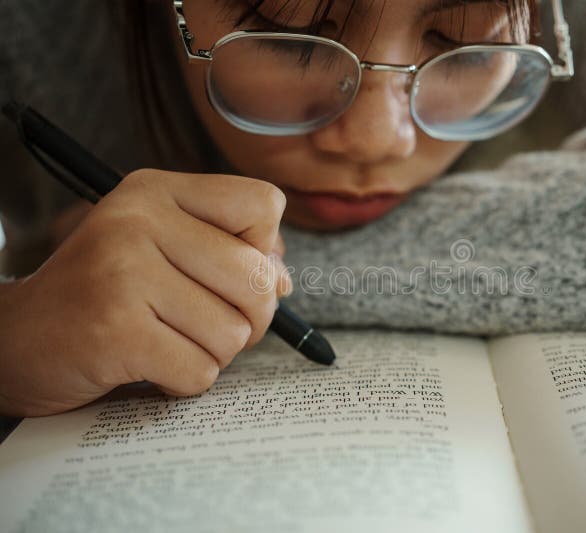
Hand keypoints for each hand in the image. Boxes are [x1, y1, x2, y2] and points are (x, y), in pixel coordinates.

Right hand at [0, 169, 292, 416]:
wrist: (15, 339)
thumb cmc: (105, 295)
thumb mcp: (162, 249)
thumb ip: (229, 253)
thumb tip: (284, 281)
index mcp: (156, 191)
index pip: (263, 204)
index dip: (264, 250)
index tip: (230, 273)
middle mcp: (138, 220)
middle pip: (258, 277)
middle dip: (248, 318)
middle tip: (207, 325)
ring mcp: (124, 272)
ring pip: (234, 332)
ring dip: (211, 353)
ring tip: (167, 341)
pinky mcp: (115, 330)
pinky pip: (200, 371)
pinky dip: (183, 381)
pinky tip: (149, 365)